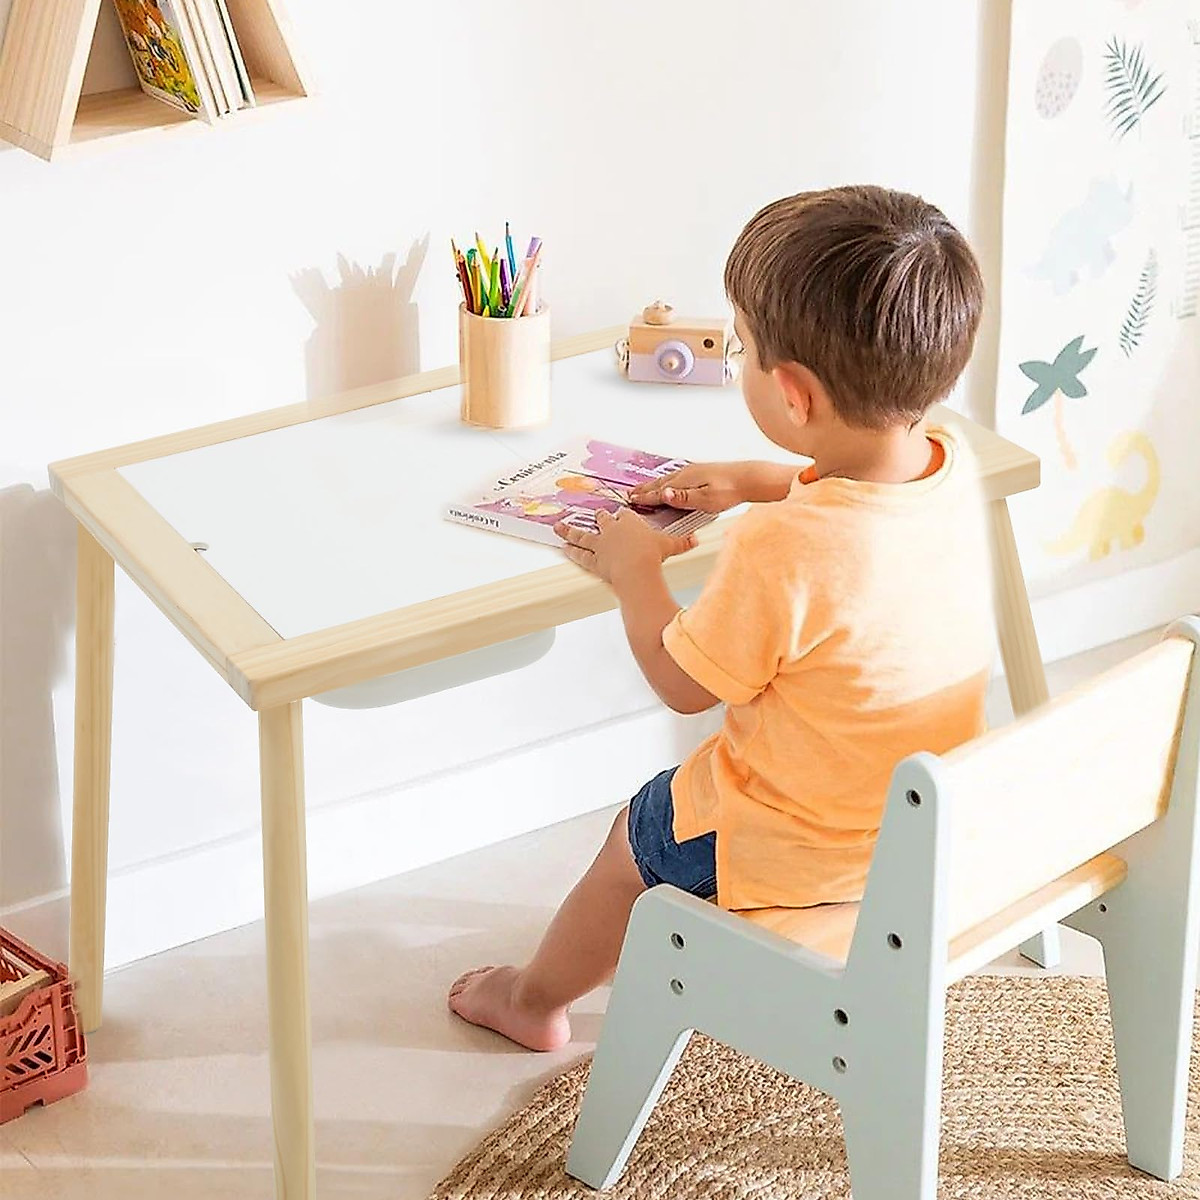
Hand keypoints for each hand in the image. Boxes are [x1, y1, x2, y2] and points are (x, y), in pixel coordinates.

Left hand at [555, 508, 696, 585]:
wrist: (638, 569)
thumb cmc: (653, 556)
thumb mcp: (671, 546)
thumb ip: (682, 542)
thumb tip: (696, 540)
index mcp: (630, 522)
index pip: (625, 515)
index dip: (623, 516)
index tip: (621, 514)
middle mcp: (613, 530)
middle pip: (604, 520)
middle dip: (600, 517)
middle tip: (596, 514)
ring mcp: (601, 544)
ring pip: (583, 535)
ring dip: (570, 531)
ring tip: (559, 527)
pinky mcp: (594, 560)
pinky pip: (580, 555)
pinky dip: (572, 551)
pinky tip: (564, 548)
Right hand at [629, 462, 746, 511]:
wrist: (750, 478)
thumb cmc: (730, 491)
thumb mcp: (706, 499)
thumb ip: (683, 498)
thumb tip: (663, 494)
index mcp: (685, 481)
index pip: (659, 491)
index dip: (645, 496)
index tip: (631, 500)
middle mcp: (686, 473)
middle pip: (660, 483)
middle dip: (644, 489)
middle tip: (630, 494)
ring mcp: (694, 471)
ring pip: (667, 479)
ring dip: (653, 485)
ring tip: (644, 488)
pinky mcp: (701, 472)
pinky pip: (676, 478)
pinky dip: (666, 482)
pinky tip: (669, 484)